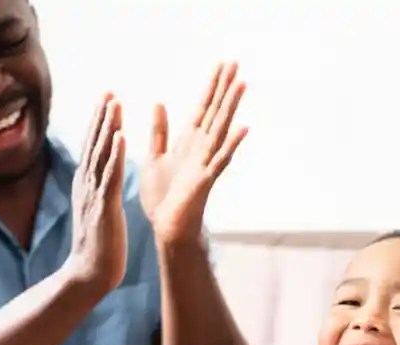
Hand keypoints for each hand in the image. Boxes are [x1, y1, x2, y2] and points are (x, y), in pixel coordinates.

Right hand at [66, 92, 128, 293]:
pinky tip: (120, 136)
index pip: (92, 148)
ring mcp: (93, 195)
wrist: (89, 274)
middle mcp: (86, 185)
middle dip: (101, 116)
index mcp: (86, 186)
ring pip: (100, 154)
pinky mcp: (104, 207)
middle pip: (93, 144)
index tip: (106, 100)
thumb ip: (99, 193)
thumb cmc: (98, 247)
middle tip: (109, 91)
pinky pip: (109, 176)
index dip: (98, 123)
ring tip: (115, 102)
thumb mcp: (98, 212)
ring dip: (108, 127)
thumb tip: (104, 180)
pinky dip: (114, 154)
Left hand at [140, 62, 248, 244]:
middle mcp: (200, 148)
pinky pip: (221, 159)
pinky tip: (244, 128)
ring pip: (221, 129)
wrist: (166, 227)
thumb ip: (159, 131)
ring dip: (231, 107)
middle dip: (224, 88)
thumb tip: (160, 102)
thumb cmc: (162, 197)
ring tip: (242, 84)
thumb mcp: (155, 157)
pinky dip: (232, 144)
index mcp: (188, 141)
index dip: (212, 86)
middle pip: (215, 111)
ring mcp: (206, 162)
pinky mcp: (206, 179)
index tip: (221, 64)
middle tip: (235, 62)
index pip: (203, 107)